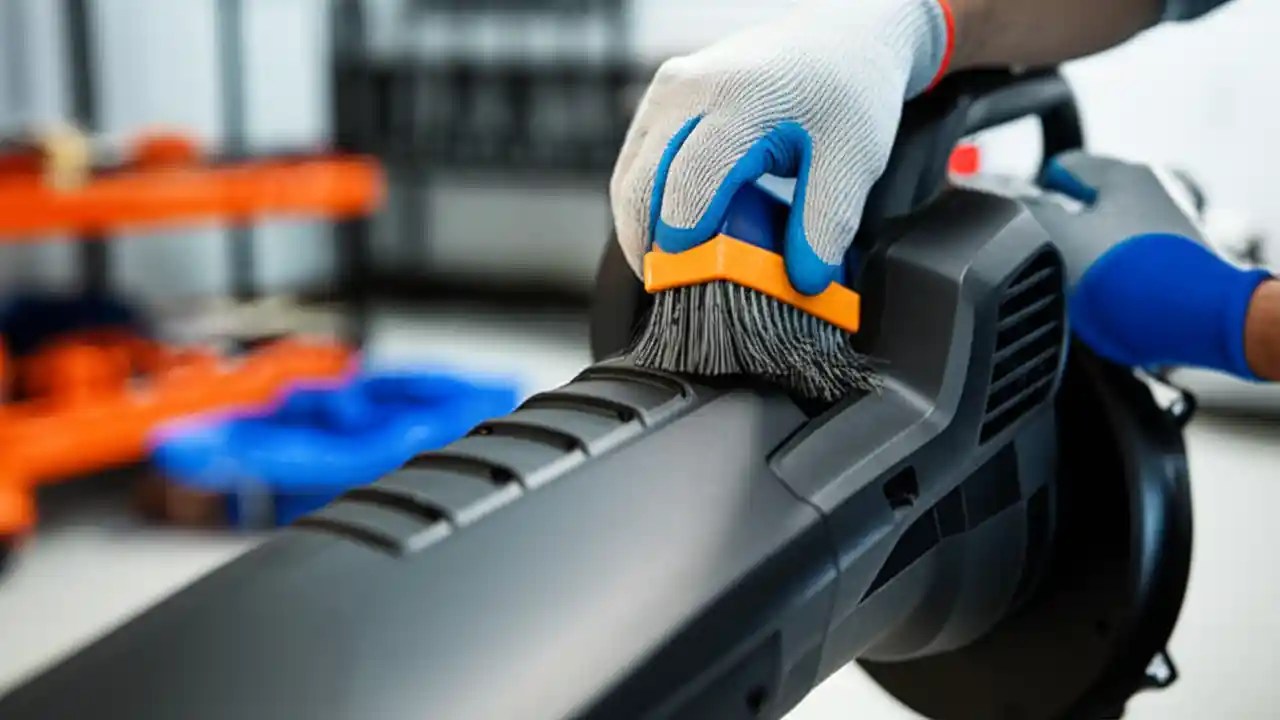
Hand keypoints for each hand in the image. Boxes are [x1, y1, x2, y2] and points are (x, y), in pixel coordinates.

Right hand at [609, 0, 952, 294]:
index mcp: (737, 99)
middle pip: (642, 185)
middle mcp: (688, 89)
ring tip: (674, 267)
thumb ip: (827, 221)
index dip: (684, 244)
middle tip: (677, 288)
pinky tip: (672, 230)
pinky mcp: (660, 99)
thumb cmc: (847, 86)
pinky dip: (645, 203)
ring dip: (641, 228)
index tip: (697, 282)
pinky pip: (634, 163)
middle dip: (650, 246)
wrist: (840, 34)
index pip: (688, 184)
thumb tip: (803, 279)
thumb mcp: (854, 157)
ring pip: (628, 177)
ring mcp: (667, 91)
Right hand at [1027, 152, 1271, 377]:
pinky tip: (1101, 303)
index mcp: (1120, 174)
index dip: (1030, 193)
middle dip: (1057, 233)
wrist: (1194, 320)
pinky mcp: (1172, 263)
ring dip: (1082, 261)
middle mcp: (1148, 193)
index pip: (1059, 168)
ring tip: (1073, 288)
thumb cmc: (1127, 275)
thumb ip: (1026, 215)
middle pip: (1081, 206)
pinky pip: (1123, 266)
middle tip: (1042, 260)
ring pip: (1102, 238)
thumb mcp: (1058, 239)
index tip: (1017, 221)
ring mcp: (1163, 229)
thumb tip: (1007, 202)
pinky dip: (1108, 281)